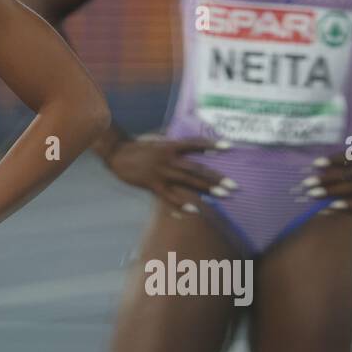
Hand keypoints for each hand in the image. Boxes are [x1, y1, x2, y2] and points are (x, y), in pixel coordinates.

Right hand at [101, 135, 234, 216]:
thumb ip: (172, 145)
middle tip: (234, 186)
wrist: (117, 153)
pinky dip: (182, 203)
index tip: (229, 147)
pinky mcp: (152, 183)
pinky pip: (169, 196)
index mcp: (170, 146)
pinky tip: (195, 210)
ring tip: (223, 195)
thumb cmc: (138, 147)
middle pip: (197, 168)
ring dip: (207, 188)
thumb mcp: (157, 141)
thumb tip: (188, 147)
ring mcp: (161, 171)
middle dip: (216, 177)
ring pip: (188, 181)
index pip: (195, 143)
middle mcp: (169, 158)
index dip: (211, 144)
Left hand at [297, 146, 351, 211]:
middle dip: (324, 180)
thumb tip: (334, 155)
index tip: (315, 164)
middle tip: (306, 184)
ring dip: (330, 193)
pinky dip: (346, 206)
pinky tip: (331, 207)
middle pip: (344, 175)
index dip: (330, 161)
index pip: (346, 158)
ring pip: (349, 189)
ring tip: (313, 195)